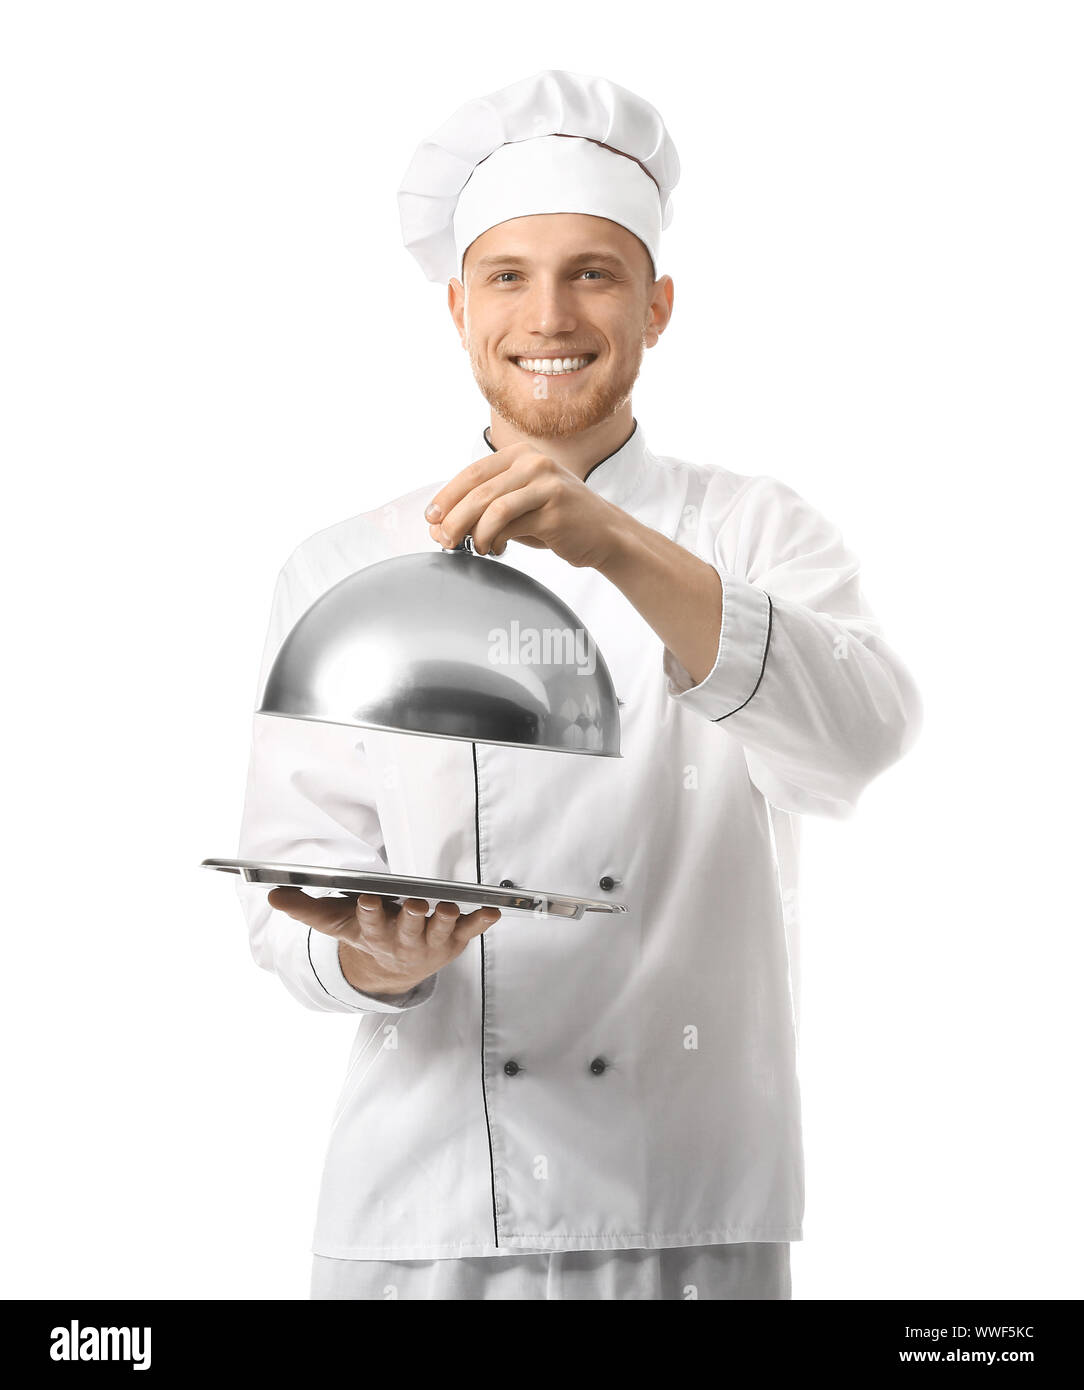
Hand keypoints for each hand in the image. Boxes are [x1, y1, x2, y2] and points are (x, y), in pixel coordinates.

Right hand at [266, 888, 499, 995]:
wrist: (393, 969)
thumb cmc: (366, 934)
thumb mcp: (336, 922)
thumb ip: (306, 908)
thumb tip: (272, 895)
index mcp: (374, 934)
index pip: (369, 925)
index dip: (370, 913)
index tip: (369, 899)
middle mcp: (403, 940)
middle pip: (407, 930)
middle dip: (411, 918)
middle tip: (416, 904)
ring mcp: (430, 942)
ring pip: (439, 932)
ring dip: (445, 920)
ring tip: (449, 908)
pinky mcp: (453, 941)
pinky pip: (470, 932)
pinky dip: (481, 923)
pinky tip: (492, 912)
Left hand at [424, 440, 626, 568]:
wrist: (606, 534)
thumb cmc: (558, 521)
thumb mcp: (521, 504)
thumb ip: (487, 508)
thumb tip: (441, 524)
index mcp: (522, 454)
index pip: (473, 473)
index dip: (447, 496)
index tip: (431, 518)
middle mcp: (534, 462)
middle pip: (477, 489)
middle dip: (453, 518)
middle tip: (443, 540)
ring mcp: (546, 483)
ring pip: (490, 507)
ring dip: (471, 532)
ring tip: (469, 548)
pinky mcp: (554, 508)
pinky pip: (509, 524)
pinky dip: (493, 540)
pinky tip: (494, 550)